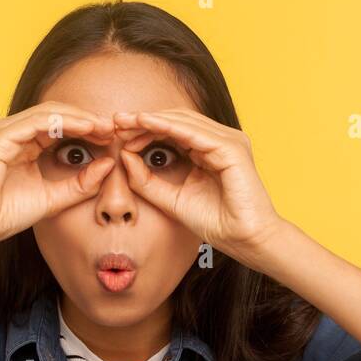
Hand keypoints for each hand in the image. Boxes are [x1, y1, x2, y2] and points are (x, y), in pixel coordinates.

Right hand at [0, 102, 117, 250]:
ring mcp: (2, 131)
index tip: (111, 138)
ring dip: (79, 118)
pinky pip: (37, 122)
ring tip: (103, 126)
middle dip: (86, 119)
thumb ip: (80, 184)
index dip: (87, 129)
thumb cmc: (4, 215)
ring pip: (49, 113)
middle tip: (113, 127)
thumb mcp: (53, 199)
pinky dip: (64, 122)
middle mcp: (11, 132)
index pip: (59, 126)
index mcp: (21, 144)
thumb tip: (108, 165)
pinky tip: (85, 128)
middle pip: (56, 114)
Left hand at [112, 109, 284, 265]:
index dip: (144, 129)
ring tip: (125, 121)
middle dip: (144, 120)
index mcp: (209, 151)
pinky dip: (168, 126)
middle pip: (176, 121)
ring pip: (183, 121)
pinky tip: (146, 124)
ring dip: (152, 120)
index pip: (173, 131)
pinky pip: (194, 132)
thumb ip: (147, 181)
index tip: (117, 132)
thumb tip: (124, 156)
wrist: (245, 240)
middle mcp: (220, 141)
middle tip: (115, 120)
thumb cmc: (216, 223)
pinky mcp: (232, 149)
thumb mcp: (171, 200)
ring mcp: (229, 141)